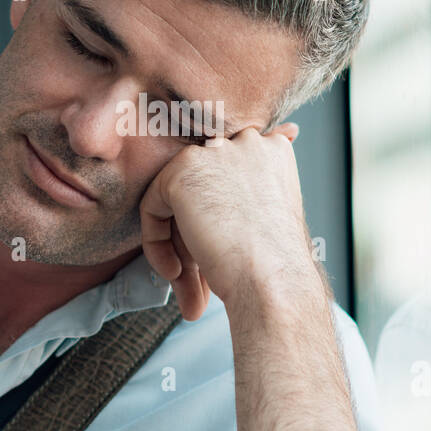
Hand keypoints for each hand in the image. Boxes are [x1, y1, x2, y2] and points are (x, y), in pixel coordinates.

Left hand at [138, 122, 316, 319]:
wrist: (273, 280)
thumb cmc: (277, 265)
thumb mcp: (269, 219)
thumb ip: (245, 198)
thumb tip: (213, 204)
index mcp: (275, 151)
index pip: (229, 175)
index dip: (219, 211)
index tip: (220, 250)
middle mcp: (248, 141)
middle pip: (203, 188)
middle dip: (195, 238)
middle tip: (200, 284)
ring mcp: (216, 152)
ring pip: (177, 198)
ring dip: (178, 247)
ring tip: (187, 289)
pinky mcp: (183, 170)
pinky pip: (153, 205)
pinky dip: (157, 242)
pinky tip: (174, 273)